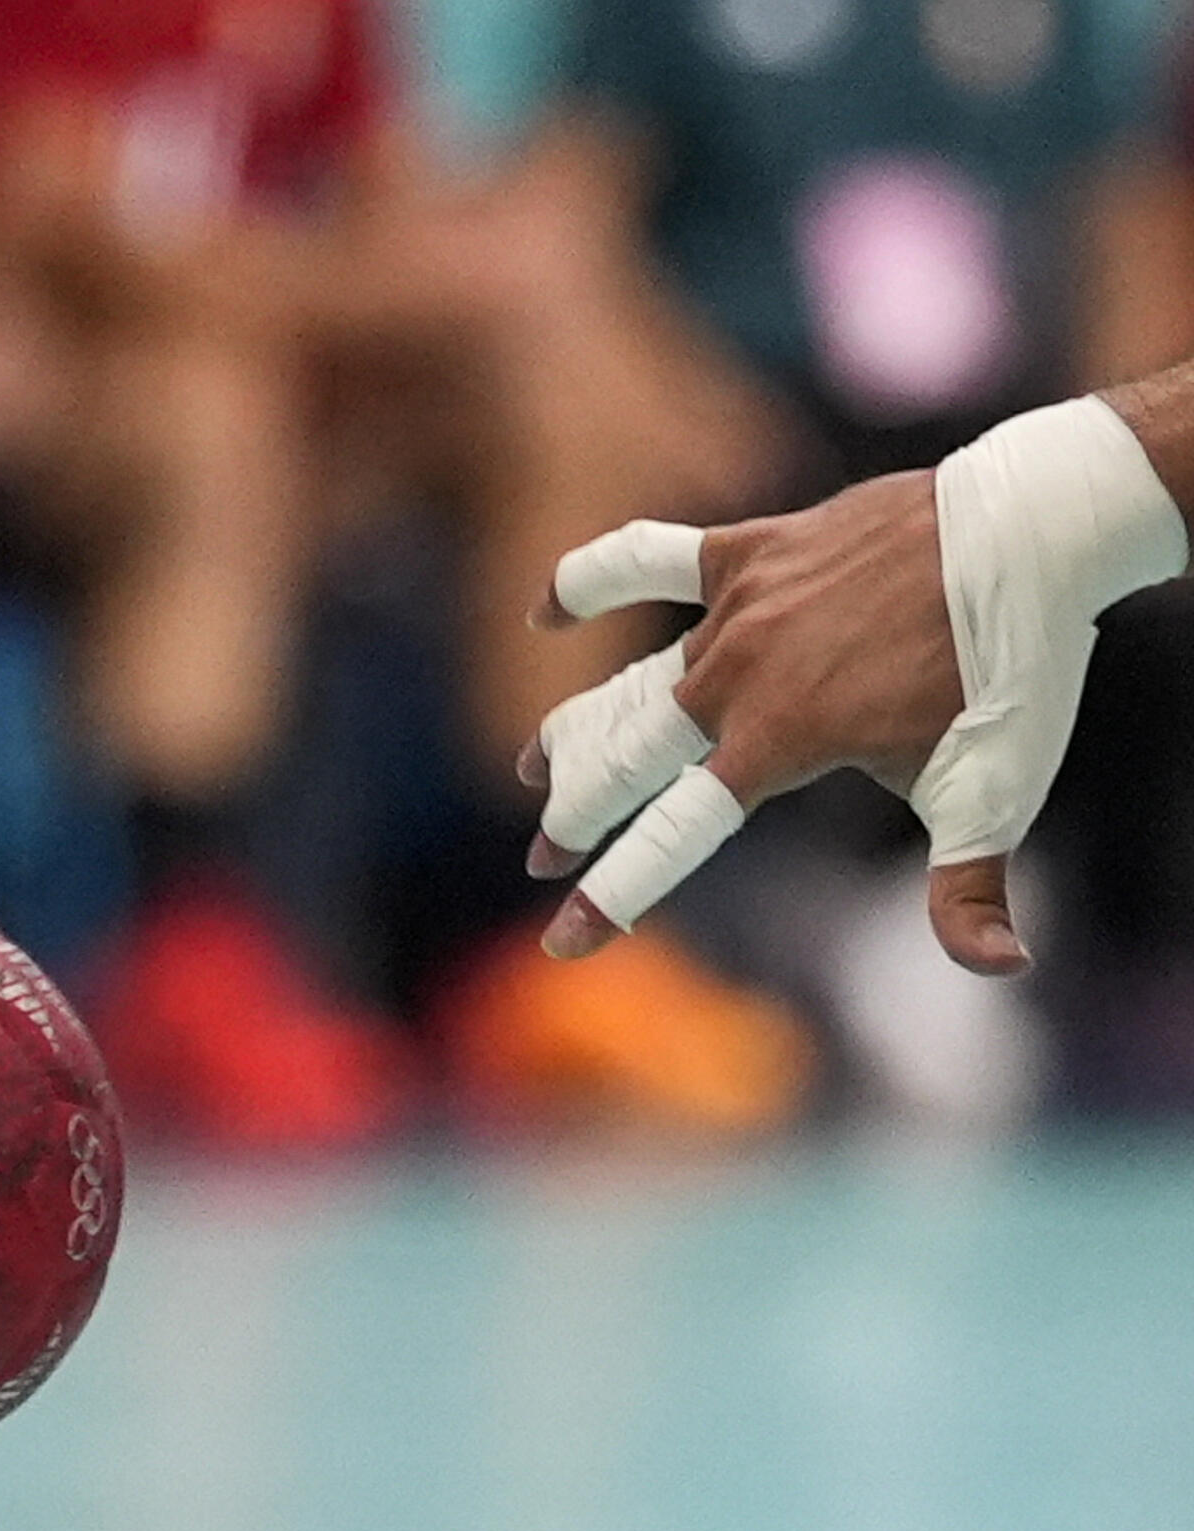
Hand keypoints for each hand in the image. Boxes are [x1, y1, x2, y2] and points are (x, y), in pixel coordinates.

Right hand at [519, 473, 1025, 974]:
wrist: (1028, 530)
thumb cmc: (1011, 666)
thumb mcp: (991, 789)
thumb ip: (971, 887)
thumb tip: (1002, 967)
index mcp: (778, 745)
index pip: (669, 837)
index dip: (610, 896)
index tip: (561, 941)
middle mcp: (737, 681)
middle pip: (623, 760)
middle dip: (574, 814)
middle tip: (543, 851)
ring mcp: (736, 612)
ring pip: (632, 683)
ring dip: (579, 731)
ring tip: (534, 764)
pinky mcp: (747, 553)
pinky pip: (648, 561)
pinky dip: (591, 583)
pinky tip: (546, 612)